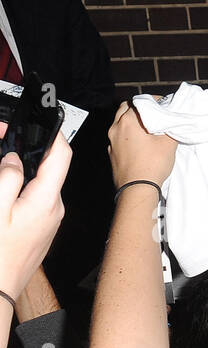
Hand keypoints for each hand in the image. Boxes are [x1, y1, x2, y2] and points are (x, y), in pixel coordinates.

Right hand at [0, 122, 69, 298]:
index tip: (44, 120)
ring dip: (24, 170)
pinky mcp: (42, 228)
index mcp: (46, 200)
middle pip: (49, 168)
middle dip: (30, 151)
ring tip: (5, 161)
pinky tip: (5, 192)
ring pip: (40, 183)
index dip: (54, 133)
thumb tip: (14, 159)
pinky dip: (22, 188)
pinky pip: (34, 199)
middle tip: (8, 138)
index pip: (61, 157)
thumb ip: (7, 179)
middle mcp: (54, 209)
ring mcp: (50, 220)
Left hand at [108, 100, 176, 188]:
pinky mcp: (112, 153)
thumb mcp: (168, 144)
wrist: (137, 189)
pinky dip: (128, 135)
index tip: (164, 105)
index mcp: (129, 121)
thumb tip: (174, 121)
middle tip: (153, 114)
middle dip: (139, 108)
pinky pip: (118, 137)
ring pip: (120, 123)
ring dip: (132, 121)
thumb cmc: (151, 165)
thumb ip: (171, 128)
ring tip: (147, 129)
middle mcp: (116, 128)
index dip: (153, 101)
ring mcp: (111, 141)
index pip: (140, 102)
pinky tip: (139, 143)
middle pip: (125, 108)